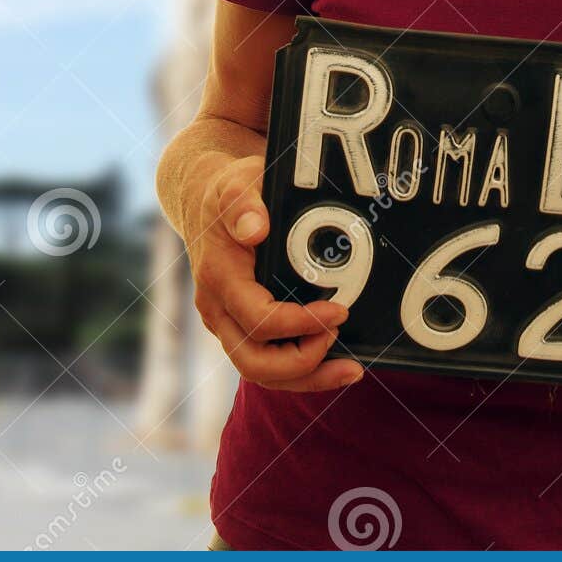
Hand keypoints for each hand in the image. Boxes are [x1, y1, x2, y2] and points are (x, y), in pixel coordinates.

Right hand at [189, 153, 362, 391]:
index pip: (258, 319)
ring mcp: (227, 322)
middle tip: (341, 339)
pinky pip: (267, 360)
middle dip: (303, 364)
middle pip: (253, 362)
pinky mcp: (241, 326)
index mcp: (219, 277)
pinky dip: (300, 369)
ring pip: (260, 371)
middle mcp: (218, 308)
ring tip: (350, 370)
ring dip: (306, 378)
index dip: (300, 324)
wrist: (211, 202)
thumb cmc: (231, 191)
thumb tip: (254, 229)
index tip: (339, 310)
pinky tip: (333, 362)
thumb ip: (244, 203)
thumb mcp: (237, 183)